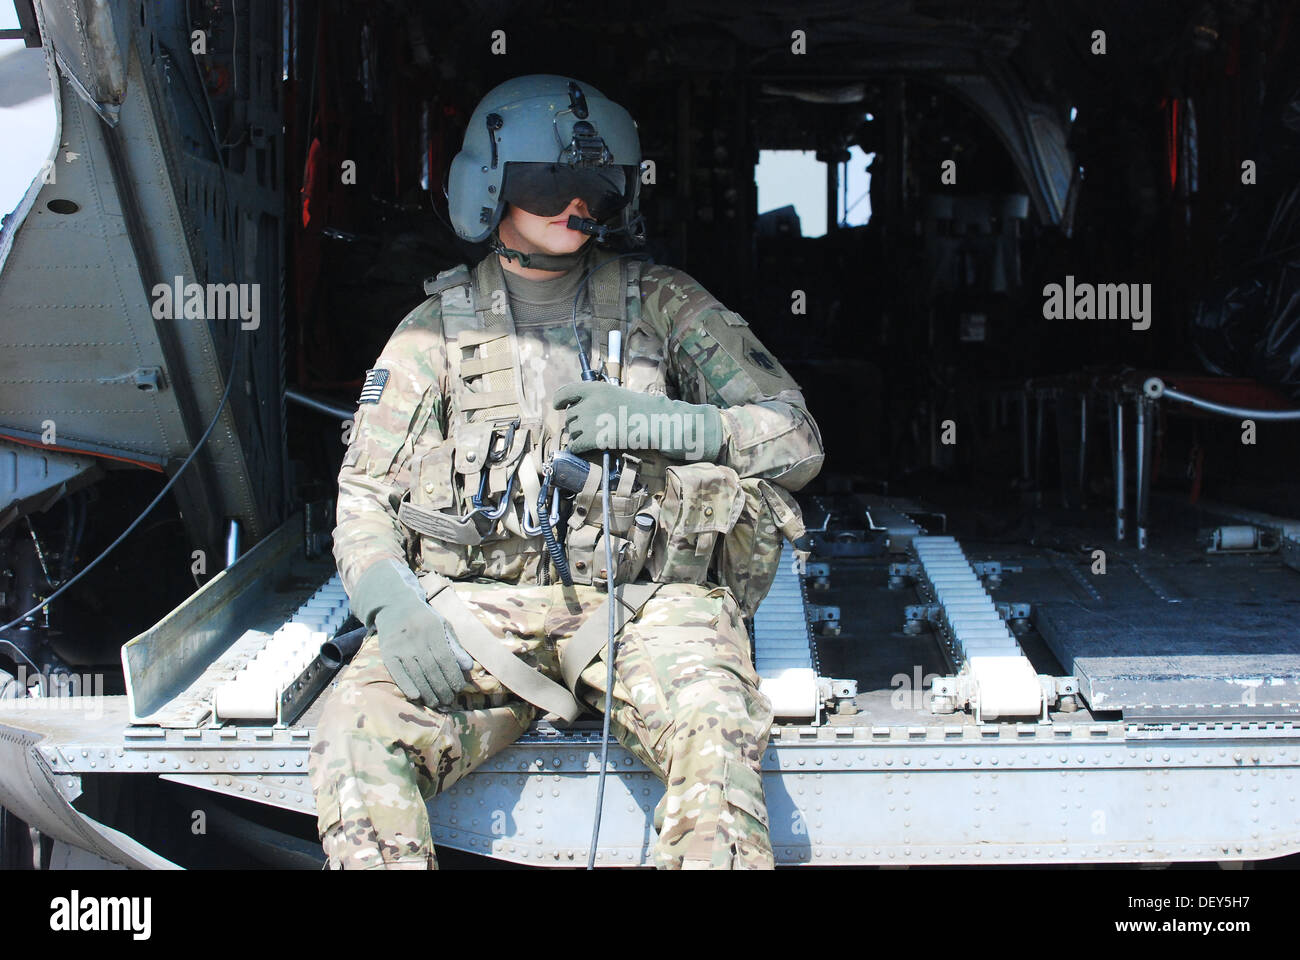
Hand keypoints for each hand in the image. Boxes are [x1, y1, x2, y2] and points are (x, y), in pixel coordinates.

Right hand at [350, 560, 472, 706]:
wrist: (395, 605)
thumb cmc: (425, 619)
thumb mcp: (443, 626)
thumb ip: (455, 647)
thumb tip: (468, 667)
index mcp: (433, 630)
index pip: (445, 659)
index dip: (453, 676)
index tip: (459, 689)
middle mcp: (417, 639)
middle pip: (432, 670)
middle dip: (442, 689)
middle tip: (448, 701)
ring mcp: (401, 646)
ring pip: (416, 674)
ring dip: (427, 692)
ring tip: (436, 703)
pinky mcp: (388, 652)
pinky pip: (397, 673)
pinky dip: (406, 686)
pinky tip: (416, 697)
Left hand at [552, 380, 723, 461]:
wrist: (655, 422)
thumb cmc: (641, 410)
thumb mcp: (618, 395)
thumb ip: (598, 400)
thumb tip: (581, 411)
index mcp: (595, 388)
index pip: (566, 392)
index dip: (560, 400)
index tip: (558, 405)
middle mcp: (588, 402)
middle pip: (571, 416)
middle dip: (577, 423)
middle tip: (592, 429)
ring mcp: (589, 421)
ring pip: (572, 432)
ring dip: (579, 437)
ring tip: (594, 439)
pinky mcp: (592, 438)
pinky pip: (575, 446)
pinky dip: (578, 449)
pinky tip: (586, 450)